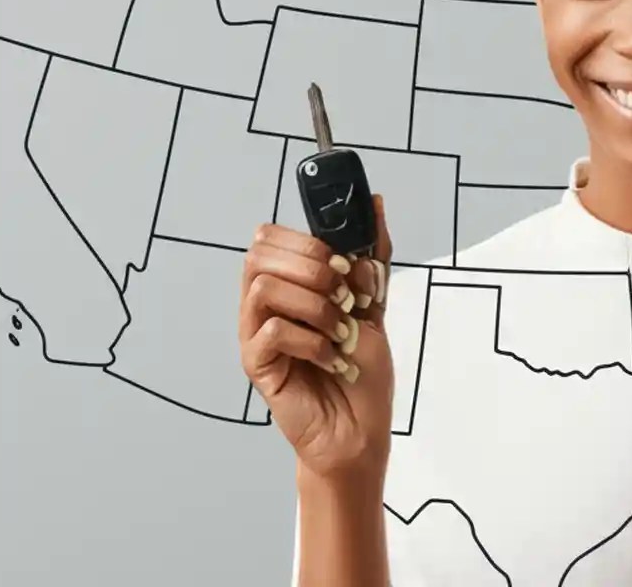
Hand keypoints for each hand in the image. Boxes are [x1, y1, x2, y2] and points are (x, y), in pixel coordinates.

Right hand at [238, 194, 394, 479]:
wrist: (362, 430)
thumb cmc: (361, 372)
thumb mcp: (375, 303)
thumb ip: (373, 254)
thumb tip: (375, 202)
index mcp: (287, 285)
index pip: (269, 236)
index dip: (309, 242)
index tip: (346, 267)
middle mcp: (264, 305)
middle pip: (260, 253)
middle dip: (314, 269)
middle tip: (344, 300)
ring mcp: (256, 334)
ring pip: (264, 287)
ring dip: (316, 307)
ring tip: (339, 333)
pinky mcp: (257, 365)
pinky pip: (272, 331)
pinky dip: (313, 341)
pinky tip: (332, 359)